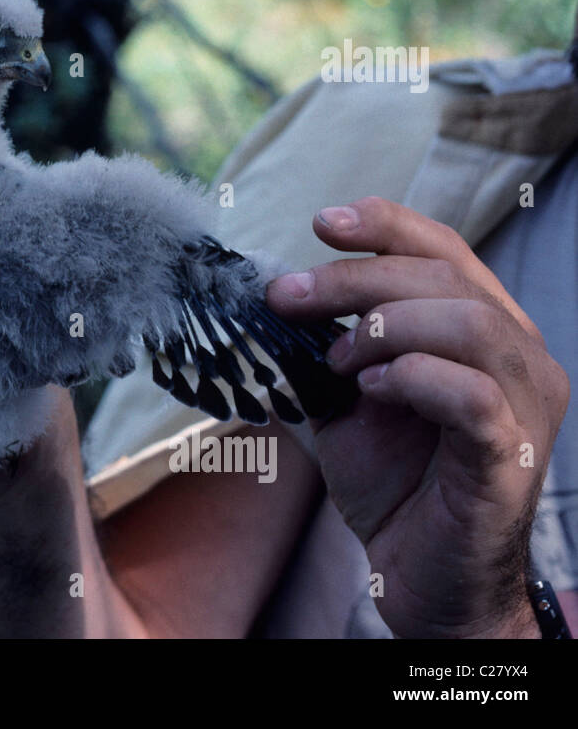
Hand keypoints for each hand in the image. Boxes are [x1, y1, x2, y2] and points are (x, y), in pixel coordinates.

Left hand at [267, 196, 569, 637]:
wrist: (418, 574)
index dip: (385, 224)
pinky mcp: (509, 456)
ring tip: (337, 359)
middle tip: (287, 297)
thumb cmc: (393, 481)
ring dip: (384, 327)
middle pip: (444, 278)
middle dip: (354, 277)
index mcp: (483, 329)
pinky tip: (371, 389)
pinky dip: (413, 378)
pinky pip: (473, 395)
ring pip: (470, 323)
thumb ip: (324, 345)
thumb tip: (272, 296)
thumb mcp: (346, 396)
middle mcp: (519, 355)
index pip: (444, 250)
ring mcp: (523, 405)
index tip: (322, 222)